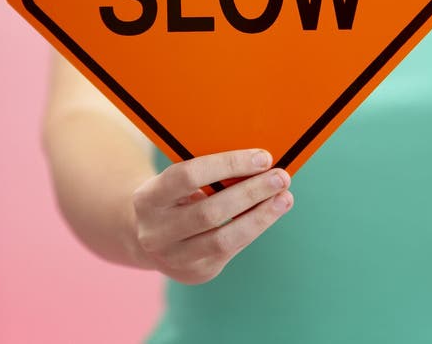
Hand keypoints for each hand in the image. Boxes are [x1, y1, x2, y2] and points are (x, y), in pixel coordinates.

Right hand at [131, 149, 292, 283]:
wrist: (146, 236)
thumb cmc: (173, 195)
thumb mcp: (176, 181)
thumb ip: (206, 172)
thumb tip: (257, 161)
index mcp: (148, 198)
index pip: (188, 176)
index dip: (228, 165)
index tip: (263, 157)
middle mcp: (155, 232)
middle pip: (210, 212)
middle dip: (251, 192)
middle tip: (281, 177)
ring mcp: (173, 258)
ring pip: (223, 239)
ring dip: (260, 216)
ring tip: (284, 198)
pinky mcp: (195, 274)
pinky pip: (230, 250)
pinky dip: (253, 229)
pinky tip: (270, 213)